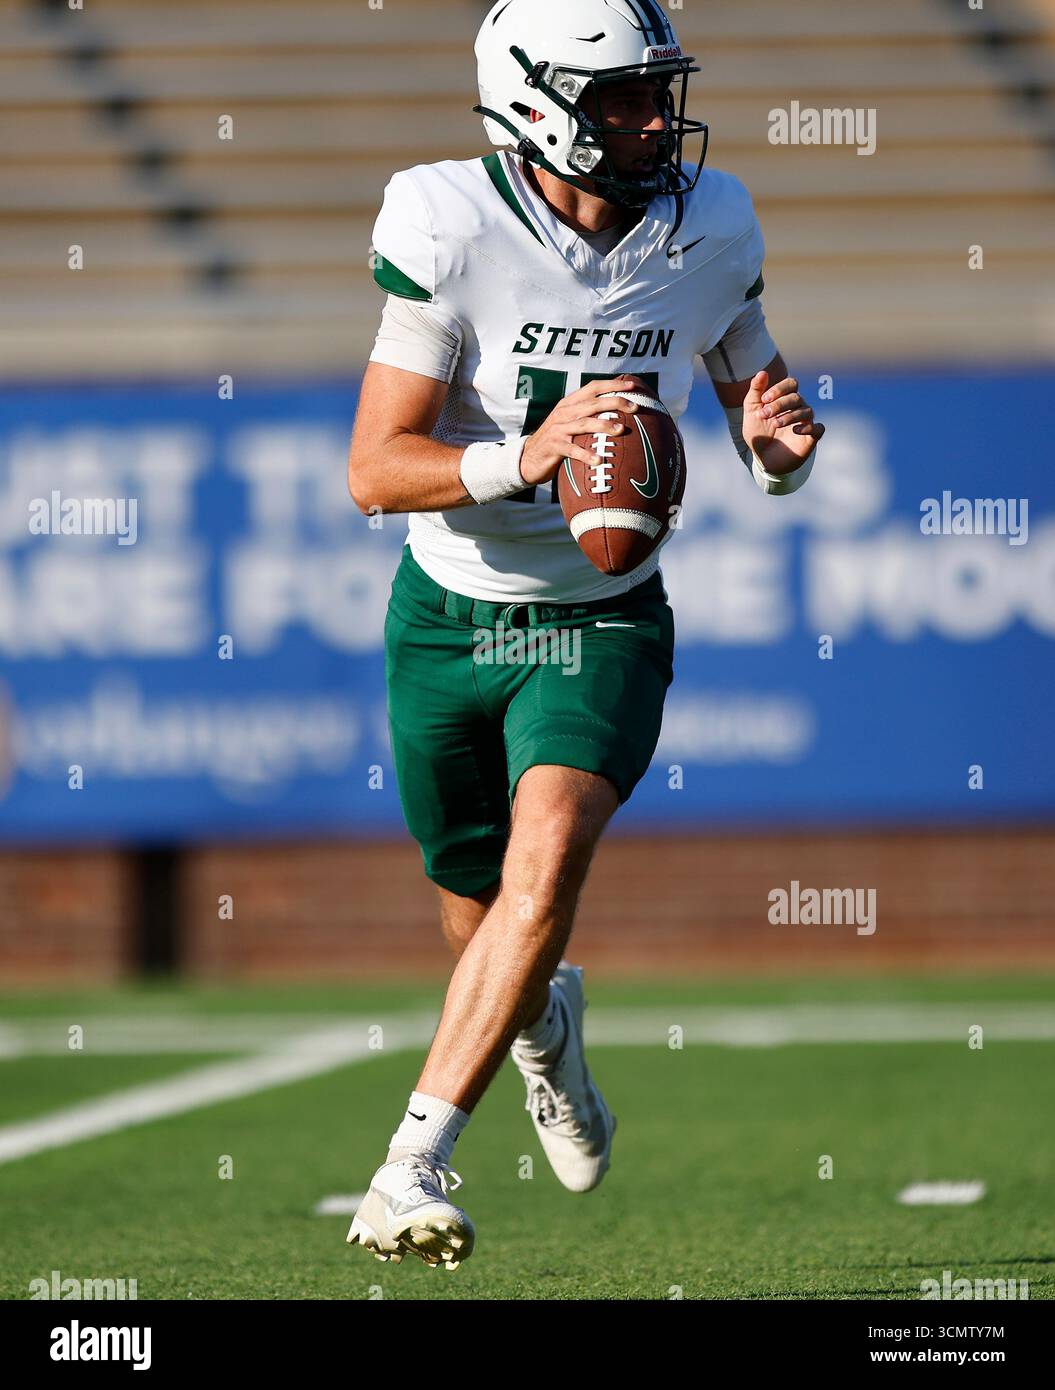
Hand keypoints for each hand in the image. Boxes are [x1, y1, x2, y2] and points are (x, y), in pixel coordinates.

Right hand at [519, 375, 644, 486]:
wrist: (529, 458)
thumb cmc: (557, 440)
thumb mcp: (570, 422)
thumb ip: (587, 414)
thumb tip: (616, 411)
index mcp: (569, 403)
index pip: (593, 388)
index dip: (612, 385)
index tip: (632, 387)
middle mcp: (564, 413)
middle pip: (592, 403)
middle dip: (615, 402)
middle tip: (634, 407)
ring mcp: (558, 429)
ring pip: (584, 423)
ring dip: (604, 426)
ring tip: (621, 430)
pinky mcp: (554, 446)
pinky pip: (572, 450)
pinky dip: (585, 455)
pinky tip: (599, 460)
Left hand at [743, 370, 824, 475]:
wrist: (762, 458)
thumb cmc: (759, 432)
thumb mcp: (751, 411)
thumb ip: (755, 391)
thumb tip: (762, 372)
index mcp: (786, 399)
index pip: (791, 384)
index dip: (780, 388)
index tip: (764, 399)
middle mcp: (799, 408)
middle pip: (797, 397)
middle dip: (779, 404)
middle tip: (764, 414)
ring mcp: (806, 422)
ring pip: (806, 411)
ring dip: (789, 416)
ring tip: (775, 424)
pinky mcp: (811, 438)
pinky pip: (818, 428)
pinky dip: (809, 427)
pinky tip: (795, 430)